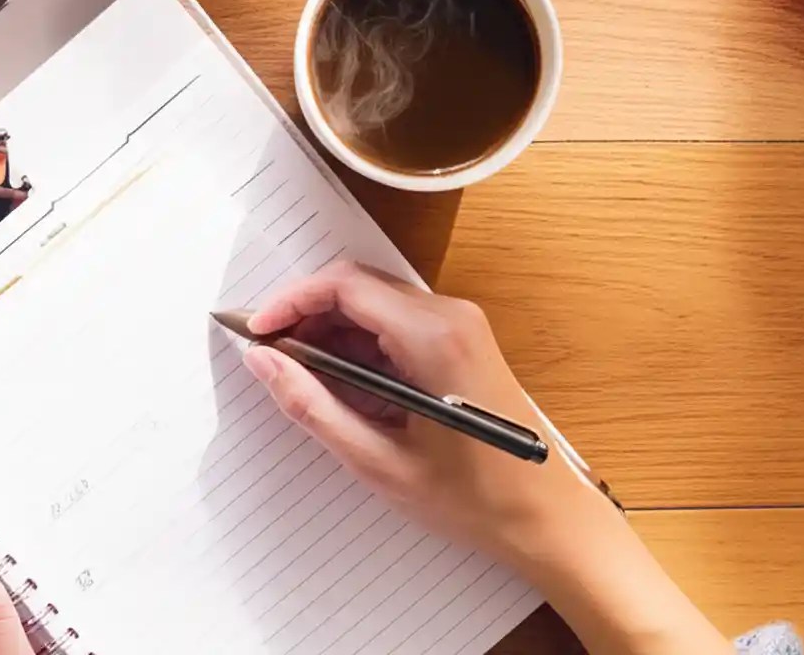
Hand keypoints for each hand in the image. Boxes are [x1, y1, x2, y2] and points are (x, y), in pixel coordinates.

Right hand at [243, 262, 727, 653]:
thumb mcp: (378, 460)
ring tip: (300, 376)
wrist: (546, 518)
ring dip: (331, 331)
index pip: (344, 286)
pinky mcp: (462, 344)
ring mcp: (461, 328)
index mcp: (434, 338)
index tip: (257, 330)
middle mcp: (451, 318)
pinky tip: (342, 386)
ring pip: (374, 305)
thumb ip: (313, 406)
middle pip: (357, 288)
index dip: (289, 301)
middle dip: (305, 314)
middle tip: (270, 355)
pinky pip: (397, 325)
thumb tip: (265, 363)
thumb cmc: (476, 498)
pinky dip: (359, 345)